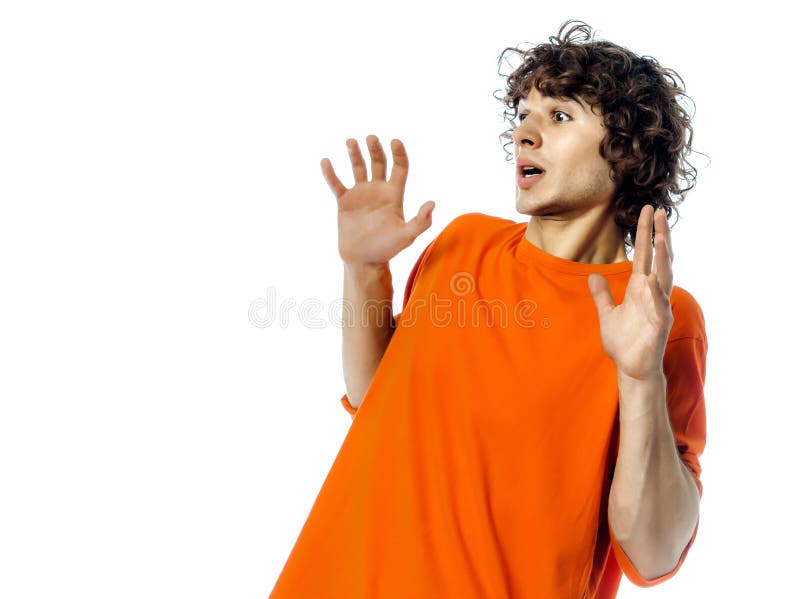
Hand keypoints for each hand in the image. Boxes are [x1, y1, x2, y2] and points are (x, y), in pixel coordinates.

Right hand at [321, 135, 434, 265]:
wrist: (364, 260)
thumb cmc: (387, 249)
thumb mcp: (407, 236)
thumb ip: (421, 221)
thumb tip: (432, 203)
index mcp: (394, 194)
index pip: (400, 167)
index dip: (399, 153)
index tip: (395, 141)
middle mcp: (378, 191)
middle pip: (379, 162)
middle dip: (376, 149)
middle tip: (371, 138)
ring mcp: (360, 195)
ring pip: (358, 167)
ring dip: (355, 153)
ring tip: (351, 141)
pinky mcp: (345, 202)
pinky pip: (336, 183)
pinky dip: (330, 173)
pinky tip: (326, 161)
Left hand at [587, 205, 673, 380]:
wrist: (631, 368)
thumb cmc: (623, 342)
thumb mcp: (607, 313)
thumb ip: (601, 294)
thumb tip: (593, 275)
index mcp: (640, 288)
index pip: (644, 255)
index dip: (646, 233)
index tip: (649, 212)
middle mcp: (652, 293)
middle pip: (659, 259)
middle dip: (660, 236)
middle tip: (659, 212)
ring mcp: (658, 307)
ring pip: (664, 277)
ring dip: (664, 258)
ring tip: (662, 238)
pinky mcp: (659, 325)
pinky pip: (660, 306)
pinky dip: (656, 294)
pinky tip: (653, 280)